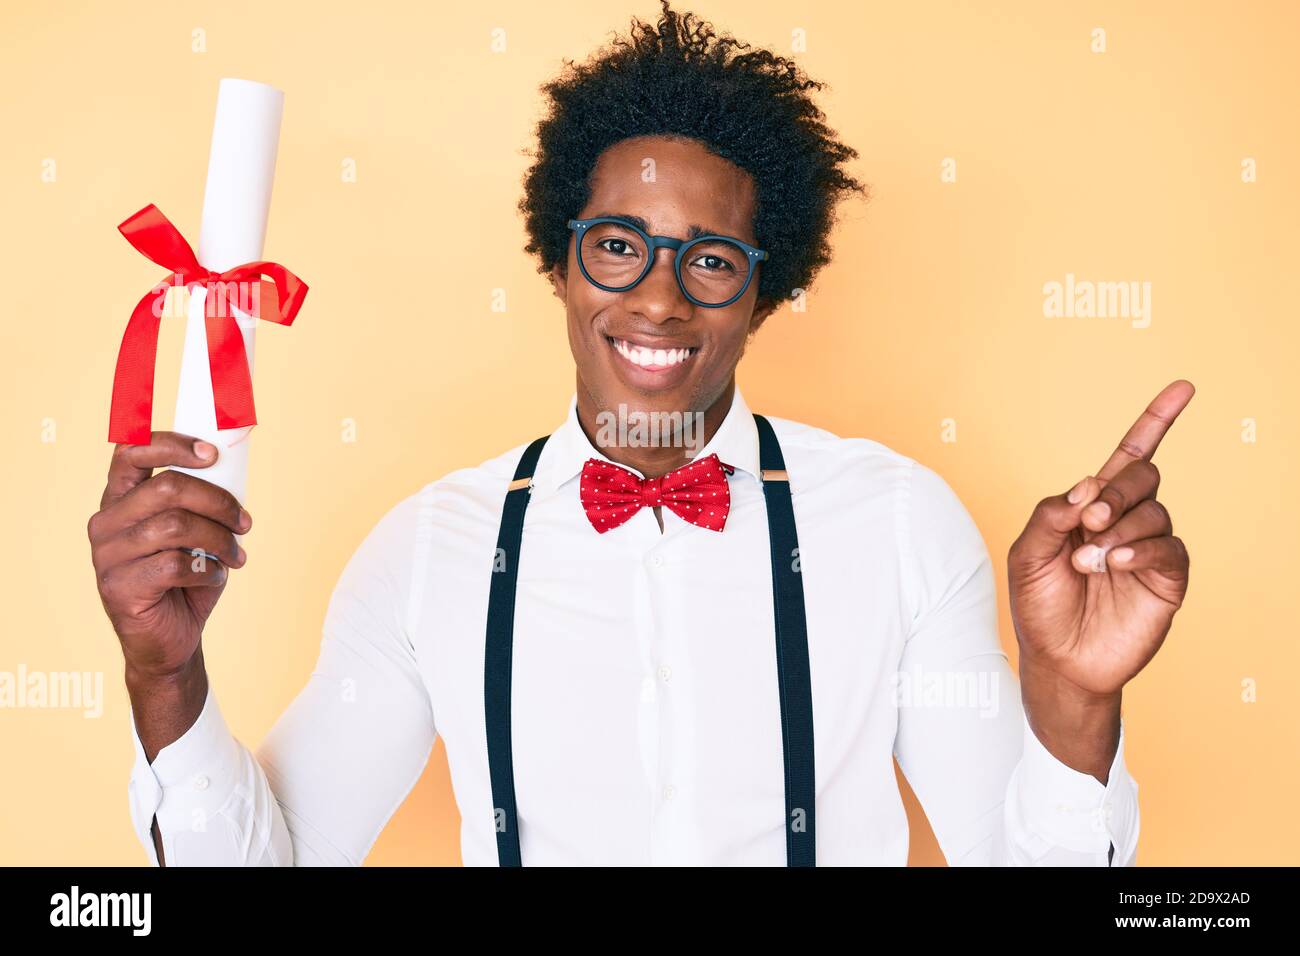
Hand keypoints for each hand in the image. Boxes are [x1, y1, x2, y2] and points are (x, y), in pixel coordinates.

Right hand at [88, 432, 250, 680]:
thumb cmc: (187, 579)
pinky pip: (174, 565)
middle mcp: (106, 522)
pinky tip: (214, 579)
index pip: (130, 452)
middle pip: (167, 488)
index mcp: (121, 499)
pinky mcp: (118, 587)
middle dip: (218, 502)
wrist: (172, 638)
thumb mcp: (196, 532)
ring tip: (236, 556)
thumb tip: (231, 468)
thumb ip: (200, 502)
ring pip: (176, 526)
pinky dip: (208, 571)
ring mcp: (107, 555)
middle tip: (245, 522)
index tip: (212, 454)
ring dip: (220, 540)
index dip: (172, 444)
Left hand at [1008, 380, 1193, 698]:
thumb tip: (1087, 486)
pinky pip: (1168, 548)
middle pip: (1142, 476)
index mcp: (1092, 506)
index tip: (1183, 388)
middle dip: (1116, 491)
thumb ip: (1049, 514)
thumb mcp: (1026, 555)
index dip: (1156, 420)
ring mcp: (1148, 548)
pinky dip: (1140, 550)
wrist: (1058, 660)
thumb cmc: (1039, 605)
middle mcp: (1126, 520)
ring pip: (1154, 511)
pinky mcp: (1167, 579)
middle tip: (1089, 521)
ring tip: (1089, 562)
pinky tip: (1115, 565)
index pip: (1130, 454)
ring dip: (1120, 531)